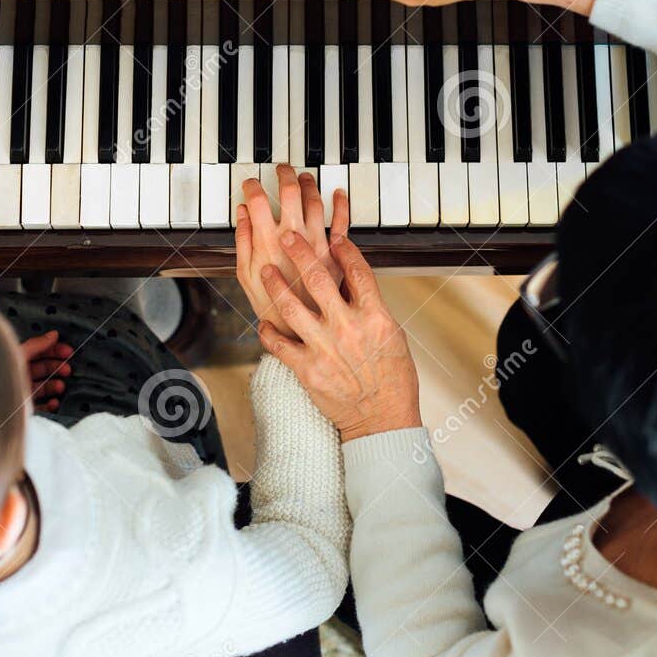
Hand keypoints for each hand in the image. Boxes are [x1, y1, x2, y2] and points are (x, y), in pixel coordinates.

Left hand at [20, 330, 72, 412]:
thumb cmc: (0, 377)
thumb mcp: (19, 355)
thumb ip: (36, 345)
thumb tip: (52, 335)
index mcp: (14, 359)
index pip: (37, 351)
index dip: (53, 350)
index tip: (68, 351)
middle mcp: (17, 375)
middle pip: (41, 369)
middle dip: (56, 368)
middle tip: (68, 369)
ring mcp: (19, 392)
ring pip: (41, 387)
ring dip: (54, 385)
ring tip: (61, 386)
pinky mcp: (22, 409)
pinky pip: (39, 406)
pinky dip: (50, 404)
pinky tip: (54, 402)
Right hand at [235, 164, 347, 339]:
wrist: (304, 331)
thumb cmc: (273, 306)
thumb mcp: (246, 276)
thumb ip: (243, 242)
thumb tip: (242, 214)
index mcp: (268, 243)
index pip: (257, 201)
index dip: (252, 187)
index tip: (250, 183)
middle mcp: (295, 238)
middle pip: (290, 193)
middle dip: (284, 175)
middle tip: (281, 170)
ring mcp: (318, 244)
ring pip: (315, 201)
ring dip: (309, 184)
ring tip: (304, 177)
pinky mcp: (336, 254)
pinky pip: (343, 222)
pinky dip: (341, 204)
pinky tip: (339, 194)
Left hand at [256, 231, 421, 443]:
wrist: (382, 420)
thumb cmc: (392, 381)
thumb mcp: (394, 337)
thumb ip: (373, 310)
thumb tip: (358, 288)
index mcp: (375, 317)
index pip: (356, 271)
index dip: (343, 249)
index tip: (333, 237)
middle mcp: (348, 328)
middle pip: (318, 279)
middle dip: (299, 252)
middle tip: (286, 236)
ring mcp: (325, 347)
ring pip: (291, 306)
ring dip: (275, 285)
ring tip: (266, 270)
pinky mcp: (307, 369)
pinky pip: (278, 345)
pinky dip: (268, 333)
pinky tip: (262, 323)